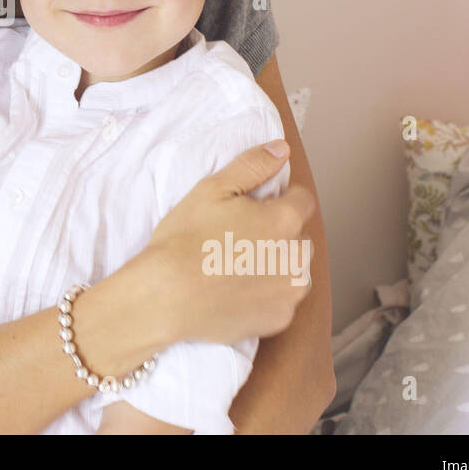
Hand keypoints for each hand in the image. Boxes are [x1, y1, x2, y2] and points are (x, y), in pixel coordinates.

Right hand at [142, 142, 316, 346]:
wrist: (166, 296)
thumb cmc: (185, 240)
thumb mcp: (212, 189)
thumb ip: (253, 166)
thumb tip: (282, 149)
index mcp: (284, 220)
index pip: (302, 200)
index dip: (278, 199)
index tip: (252, 208)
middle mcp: (296, 257)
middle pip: (299, 237)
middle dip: (278, 234)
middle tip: (238, 238)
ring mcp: (290, 292)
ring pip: (294, 270)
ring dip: (276, 265)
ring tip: (238, 266)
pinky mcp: (279, 320)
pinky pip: (282, 301)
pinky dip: (267, 296)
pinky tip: (238, 290)